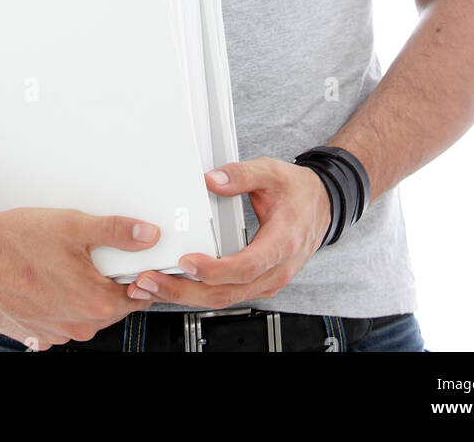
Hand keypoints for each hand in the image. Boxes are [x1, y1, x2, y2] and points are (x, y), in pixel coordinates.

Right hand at [0, 204, 160, 349]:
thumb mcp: (74, 226)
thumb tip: (146, 235)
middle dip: (106, 283)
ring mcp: (52, 334)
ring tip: (60, 264)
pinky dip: (56, 306)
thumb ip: (117, 231)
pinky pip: (57, 323)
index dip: (137, 276)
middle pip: (109, 308)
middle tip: (90, 255)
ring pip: (82, 316)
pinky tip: (43, 282)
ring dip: (80, 295)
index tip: (134, 263)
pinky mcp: (32, 336)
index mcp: (93, 303)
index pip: (136, 297)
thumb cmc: (14, 243)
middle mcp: (75, 327)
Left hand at [125, 157, 331, 308]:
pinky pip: (226, 295)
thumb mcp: (272, 173)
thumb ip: (241, 175)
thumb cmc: (299, 192)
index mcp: (281, 243)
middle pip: (227, 292)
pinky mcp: (257, 283)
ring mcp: (267, 282)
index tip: (187, 262)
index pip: (246, 266)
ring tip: (151, 288)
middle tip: (151, 282)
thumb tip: (211, 180)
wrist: (322, 206)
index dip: (215, 268)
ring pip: (223, 299)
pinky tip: (173, 288)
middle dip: (185, 291)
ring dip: (185, 297)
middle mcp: (275, 271)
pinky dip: (197, 294)